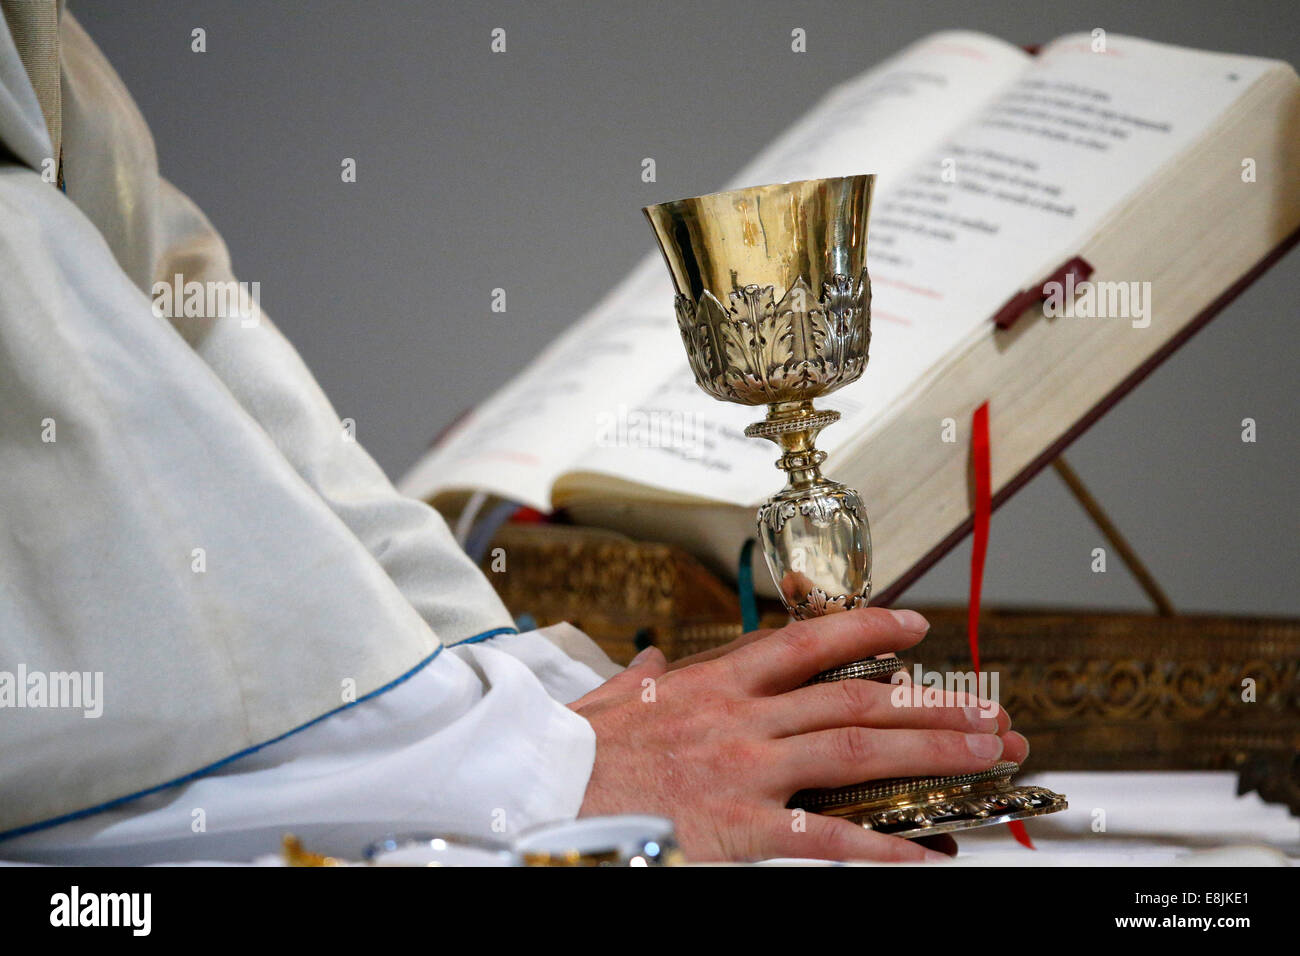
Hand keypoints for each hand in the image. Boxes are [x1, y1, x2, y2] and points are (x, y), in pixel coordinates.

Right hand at [568, 607, 1026, 862]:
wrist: (534, 790)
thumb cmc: (570, 750)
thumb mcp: (608, 697)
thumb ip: (639, 678)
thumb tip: (648, 661)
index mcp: (714, 682)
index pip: (808, 643)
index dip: (870, 631)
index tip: (915, 628)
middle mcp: (742, 718)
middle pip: (857, 702)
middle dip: (931, 705)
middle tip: (988, 710)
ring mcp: (746, 770)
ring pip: (858, 753)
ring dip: (932, 752)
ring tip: (987, 755)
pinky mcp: (739, 827)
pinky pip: (826, 838)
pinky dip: (883, 846)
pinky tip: (929, 852)